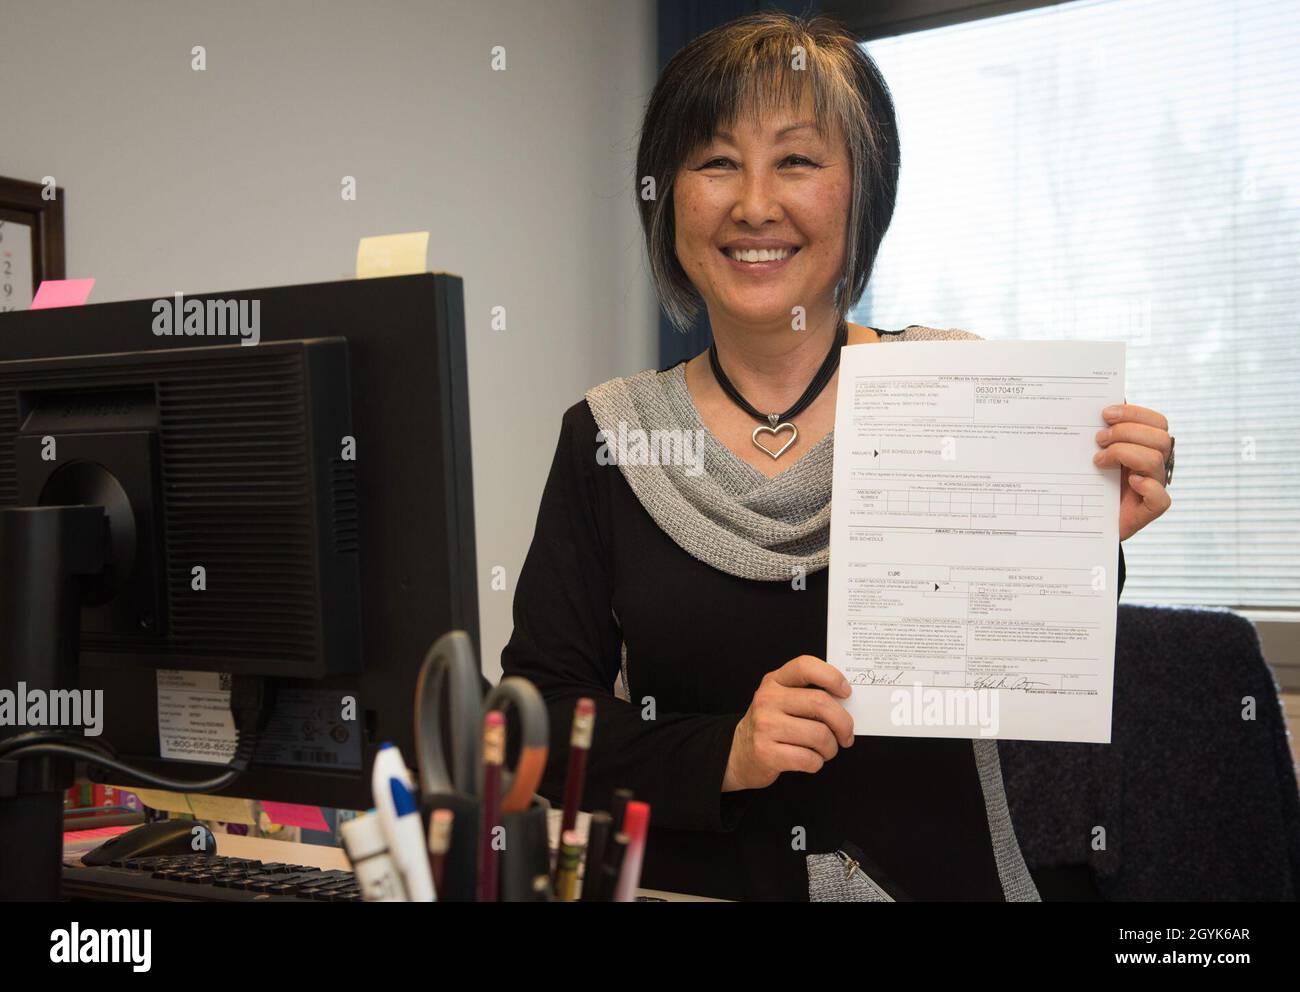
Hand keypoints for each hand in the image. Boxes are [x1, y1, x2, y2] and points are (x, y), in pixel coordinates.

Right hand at [722, 655, 853, 792]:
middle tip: (846, 735)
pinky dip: (817, 763)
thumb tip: (846, 703)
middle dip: (843, 723)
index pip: (805, 666)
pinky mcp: (765, 752)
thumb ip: (807, 694)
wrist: (739, 753)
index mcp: (774, 681)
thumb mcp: (782, 700)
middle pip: (820, 703)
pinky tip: (811, 760)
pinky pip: (809, 759)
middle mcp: (767, 699)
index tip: (846, 692)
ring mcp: (765, 726)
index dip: (832, 677)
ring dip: (831, 748)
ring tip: (825, 750)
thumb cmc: (771, 725)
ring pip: (819, 735)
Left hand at [1093, 402, 1172, 540]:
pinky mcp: (1150, 510)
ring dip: (1124, 454)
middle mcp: (1154, 464)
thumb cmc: (1089, 481)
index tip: (1105, 414)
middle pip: (1159, 437)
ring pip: (1155, 460)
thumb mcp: (1092, 452)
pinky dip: (1146, 486)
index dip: (1134, 414)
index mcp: (1146, 445)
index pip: (1156, 422)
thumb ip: (1101, 431)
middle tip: (1098, 440)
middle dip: (1125, 432)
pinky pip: (1161, 498)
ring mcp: (1155, 486)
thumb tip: (1099, 404)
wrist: (1084, 518)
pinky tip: (1129, 482)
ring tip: (1099, 461)